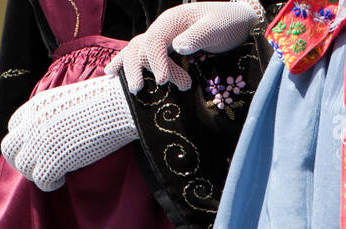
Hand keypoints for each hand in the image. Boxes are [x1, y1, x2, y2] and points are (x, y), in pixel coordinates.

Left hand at [1, 75, 137, 191]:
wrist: (116, 107)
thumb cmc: (101, 102)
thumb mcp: (67, 100)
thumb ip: (53, 112)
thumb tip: (55, 127)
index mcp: (36, 105)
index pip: (13, 127)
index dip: (24, 141)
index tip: (39, 149)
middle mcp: (32, 123)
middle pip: (10, 149)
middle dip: (22, 160)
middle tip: (41, 166)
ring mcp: (41, 142)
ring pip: (23, 167)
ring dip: (36, 174)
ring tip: (54, 173)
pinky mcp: (54, 159)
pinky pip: (40, 181)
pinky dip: (50, 184)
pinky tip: (62, 179)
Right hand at [108, 1, 262, 93]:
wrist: (233, 21)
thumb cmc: (227, 23)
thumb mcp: (216, 28)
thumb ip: (198, 36)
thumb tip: (178, 46)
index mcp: (172, 21)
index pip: (155, 41)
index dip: (155, 61)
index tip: (161, 81)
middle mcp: (162, 29)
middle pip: (140, 47)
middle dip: (137, 68)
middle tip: (139, 90)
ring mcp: (161, 39)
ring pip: (136, 51)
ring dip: (132, 69)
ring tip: (134, 90)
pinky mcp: (163, 50)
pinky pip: (140, 55)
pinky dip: (124, 63)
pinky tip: (111, 75)